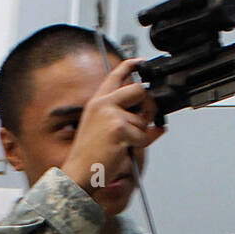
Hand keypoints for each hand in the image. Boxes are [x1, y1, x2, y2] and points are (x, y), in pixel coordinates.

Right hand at [61, 58, 163, 192]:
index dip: (130, 66)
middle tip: (147, 119)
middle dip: (149, 105)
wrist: (79, 171)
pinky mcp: (119, 129)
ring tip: (122, 144)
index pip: (115, 76)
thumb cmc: (91, 154)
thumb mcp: (105, 130)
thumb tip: (155, 123)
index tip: (141, 62)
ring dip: (140, 135)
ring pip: (143, 120)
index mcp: (98, 102)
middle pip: (138, 91)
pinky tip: (122, 150)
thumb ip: (126, 119)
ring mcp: (111, 115)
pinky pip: (142, 136)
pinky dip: (138, 146)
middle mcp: (103, 104)